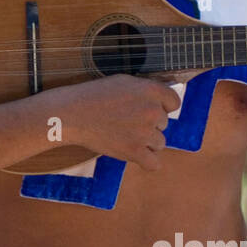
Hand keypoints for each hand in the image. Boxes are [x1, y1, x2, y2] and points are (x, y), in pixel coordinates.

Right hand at [61, 74, 181, 170]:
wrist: (72, 114)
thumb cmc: (94, 96)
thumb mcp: (124, 82)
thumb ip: (146, 91)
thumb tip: (162, 101)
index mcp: (151, 90)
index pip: (174, 103)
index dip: (163, 107)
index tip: (149, 110)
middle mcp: (152, 110)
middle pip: (164, 124)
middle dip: (149, 124)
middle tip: (126, 122)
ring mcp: (145, 132)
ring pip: (160, 143)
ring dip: (146, 142)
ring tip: (125, 135)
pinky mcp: (135, 151)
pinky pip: (154, 164)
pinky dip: (147, 162)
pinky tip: (138, 156)